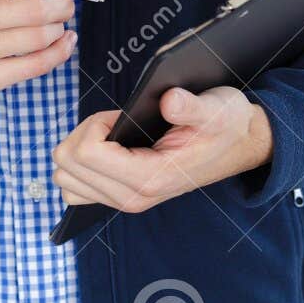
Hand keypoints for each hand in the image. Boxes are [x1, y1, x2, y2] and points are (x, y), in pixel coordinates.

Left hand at [51, 85, 273, 212]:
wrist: (238, 146)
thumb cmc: (225, 124)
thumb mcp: (217, 108)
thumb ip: (192, 106)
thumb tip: (169, 101)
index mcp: (149, 178)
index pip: (85, 154)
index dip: (94, 125)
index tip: (120, 116)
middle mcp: (132, 197)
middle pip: (66, 167)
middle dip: (83, 134)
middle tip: (116, 123)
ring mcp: (124, 201)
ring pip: (64, 180)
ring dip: (80, 149)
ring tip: (113, 136)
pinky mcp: (119, 197)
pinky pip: (76, 187)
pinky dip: (81, 164)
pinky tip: (108, 149)